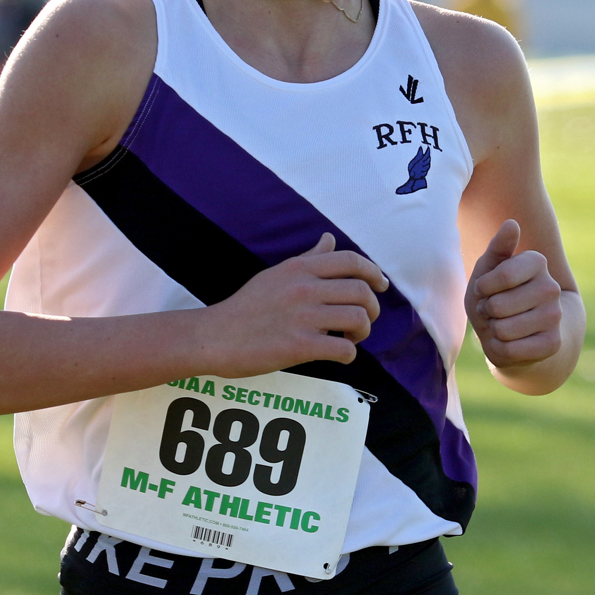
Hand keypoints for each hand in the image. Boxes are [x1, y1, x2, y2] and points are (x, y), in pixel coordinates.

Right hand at [202, 233, 387, 375]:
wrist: (213, 337)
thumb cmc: (245, 307)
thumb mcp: (276, 274)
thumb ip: (308, 259)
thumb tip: (329, 239)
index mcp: (299, 269)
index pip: (350, 261)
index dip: (373, 272)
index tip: (381, 285)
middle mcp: (303, 289)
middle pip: (361, 291)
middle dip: (372, 308)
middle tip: (363, 319)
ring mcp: (302, 317)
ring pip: (358, 318)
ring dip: (363, 332)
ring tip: (350, 337)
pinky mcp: (298, 346)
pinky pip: (344, 349)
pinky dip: (349, 354)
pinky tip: (339, 355)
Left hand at [465, 219, 563, 368]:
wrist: (513, 330)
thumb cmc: (494, 295)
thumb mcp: (487, 270)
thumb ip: (497, 248)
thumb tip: (511, 223)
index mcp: (537, 262)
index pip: (502, 275)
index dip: (483, 287)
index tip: (486, 288)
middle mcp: (551, 287)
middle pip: (499, 305)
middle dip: (487, 311)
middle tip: (494, 310)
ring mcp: (555, 316)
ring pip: (504, 329)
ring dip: (494, 330)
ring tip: (502, 325)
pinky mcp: (553, 343)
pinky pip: (511, 351)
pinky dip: (501, 350)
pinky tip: (509, 342)